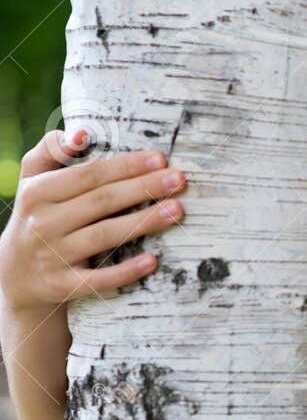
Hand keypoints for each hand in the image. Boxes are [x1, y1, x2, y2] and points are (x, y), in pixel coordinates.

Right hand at [0, 128, 186, 311]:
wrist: (16, 274)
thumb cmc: (38, 214)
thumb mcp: (33, 180)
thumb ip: (52, 150)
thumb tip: (81, 133)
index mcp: (38, 192)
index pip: (88, 175)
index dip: (126, 166)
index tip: (160, 158)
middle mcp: (43, 223)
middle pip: (101, 201)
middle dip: (143, 188)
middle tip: (179, 180)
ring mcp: (53, 256)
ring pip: (104, 236)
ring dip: (143, 222)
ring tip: (177, 210)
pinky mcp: (62, 286)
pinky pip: (98, 279)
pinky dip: (125, 271)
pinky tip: (153, 261)